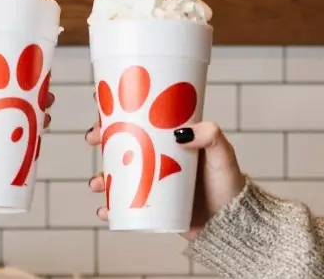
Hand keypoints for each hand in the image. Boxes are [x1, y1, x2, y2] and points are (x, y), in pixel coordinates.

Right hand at [86, 120, 245, 239]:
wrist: (232, 223)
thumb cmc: (229, 183)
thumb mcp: (222, 154)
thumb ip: (210, 136)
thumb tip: (180, 133)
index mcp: (170, 137)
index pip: (140, 115)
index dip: (117, 106)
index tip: (98, 100)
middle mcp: (157, 155)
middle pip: (120, 141)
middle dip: (100, 137)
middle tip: (92, 138)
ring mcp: (151, 180)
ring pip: (116, 173)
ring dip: (100, 176)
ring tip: (97, 183)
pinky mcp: (150, 204)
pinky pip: (123, 205)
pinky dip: (110, 208)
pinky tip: (105, 211)